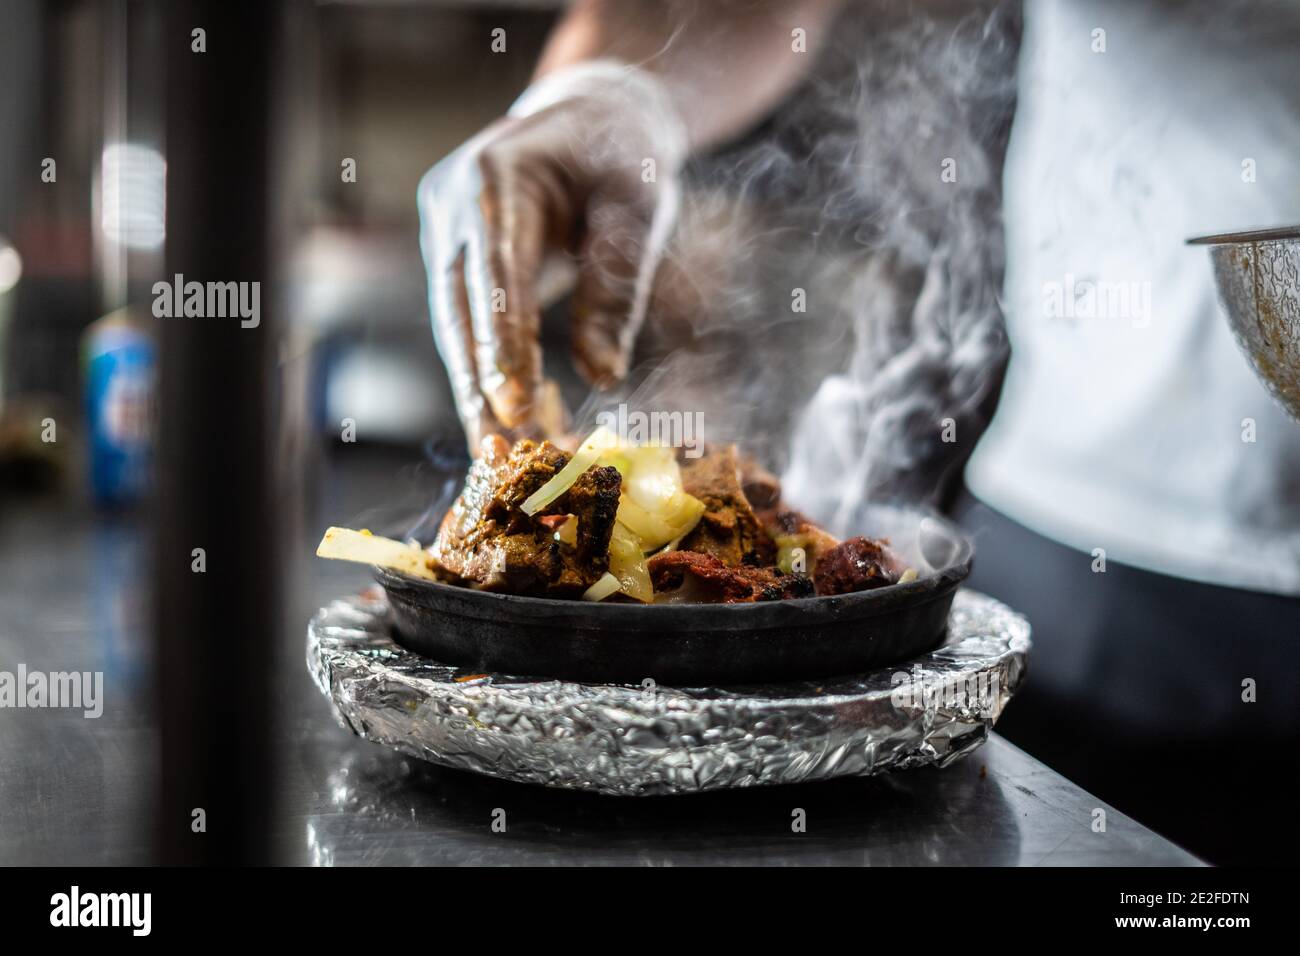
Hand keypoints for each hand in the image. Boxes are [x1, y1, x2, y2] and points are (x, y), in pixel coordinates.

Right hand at [418, 62, 686, 445]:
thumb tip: (604, 375)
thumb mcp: (637, 212)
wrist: (591, 118)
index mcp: (499, 176)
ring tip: (497, 454)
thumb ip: (616, 287)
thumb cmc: (621, 159)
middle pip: (461, 307)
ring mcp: (444, 228)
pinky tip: (498, 420)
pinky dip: (482, 369)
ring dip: (475, 389)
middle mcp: (454, 201)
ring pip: (454, 323)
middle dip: (481, 384)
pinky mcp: (450, 254)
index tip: (514, 402)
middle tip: (501, 452)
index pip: (498, 271)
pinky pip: (463, 320)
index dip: (504, 341)